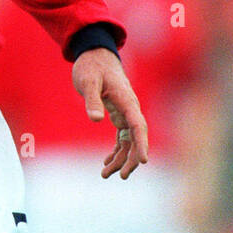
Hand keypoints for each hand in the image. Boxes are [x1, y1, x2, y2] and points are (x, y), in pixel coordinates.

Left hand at [72, 47, 148, 178]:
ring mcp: (125, 112)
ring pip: (129, 140)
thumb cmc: (91, 67)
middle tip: (120, 176)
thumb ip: (92, 99)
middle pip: (136, 137)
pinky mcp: (118, 114)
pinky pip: (122, 137)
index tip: (144, 160)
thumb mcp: (88, 81)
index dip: (142, 143)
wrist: (95, 56)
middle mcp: (130, 108)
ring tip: (106, 174)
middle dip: (132, 158)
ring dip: (121, 158)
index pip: (138, 125)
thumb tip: (95, 119)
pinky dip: (116, 150)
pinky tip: (107, 162)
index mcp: (126, 100)